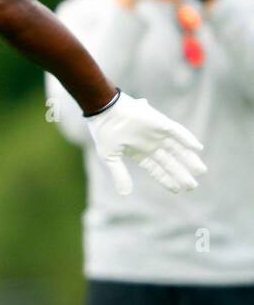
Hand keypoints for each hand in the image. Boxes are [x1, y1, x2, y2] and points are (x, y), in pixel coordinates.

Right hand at [86, 90, 206, 194]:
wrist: (104, 110)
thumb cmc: (104, 132)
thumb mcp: (109, 157)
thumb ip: (119, 174)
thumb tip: (124, 194)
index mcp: (138, 152)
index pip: (156, 168)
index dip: (166, 179)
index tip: (178, 190)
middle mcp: (150, 144)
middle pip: (169, 161)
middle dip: (180, 173)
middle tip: (192, 186)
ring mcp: (156, 133)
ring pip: (177, 148)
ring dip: (188, 159)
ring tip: (201, 171)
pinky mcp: (160, 122)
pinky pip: (178, 131)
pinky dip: (187, 138)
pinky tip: (197, 147)